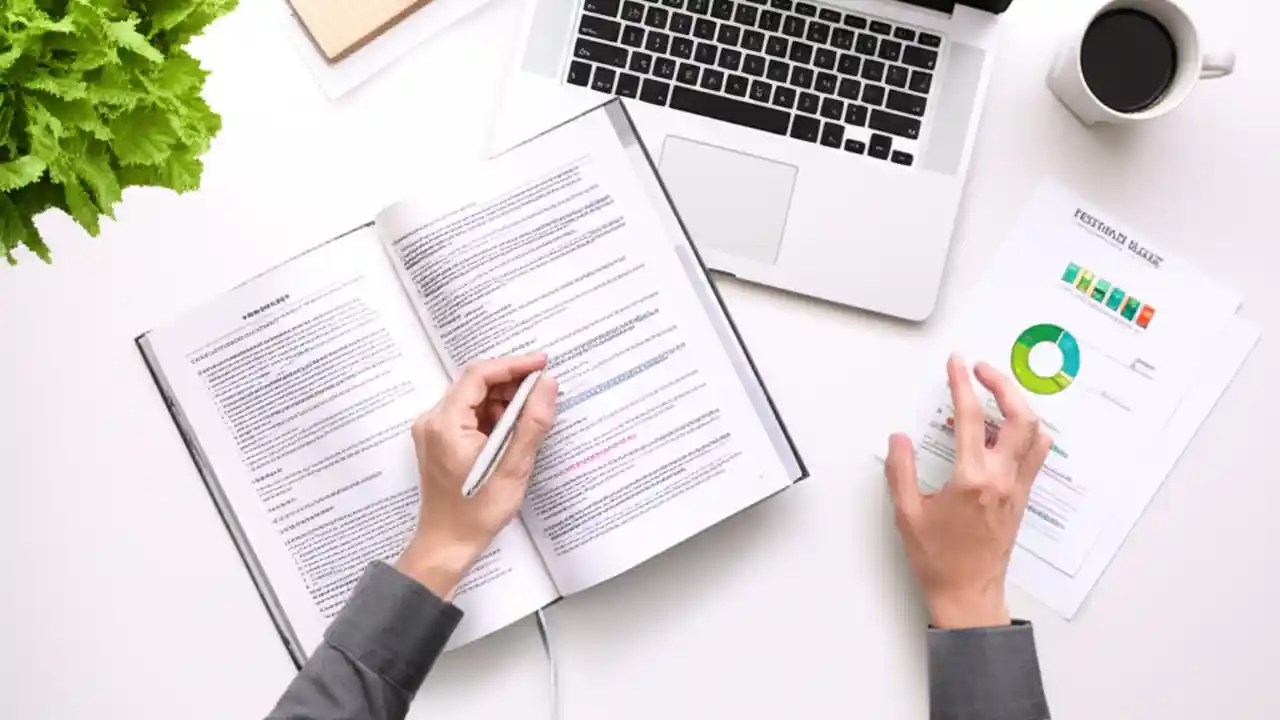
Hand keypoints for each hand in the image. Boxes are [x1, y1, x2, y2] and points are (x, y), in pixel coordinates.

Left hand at [395, 354, 557, 599]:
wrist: (447, 544)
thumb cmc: (476, 513)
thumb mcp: (513, 468)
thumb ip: (532, 424)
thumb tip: (547, 385)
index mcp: (445, 424)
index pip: (479, 375)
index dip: (513, 365)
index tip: (542, 364)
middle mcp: (433, 420)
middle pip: (475, 383)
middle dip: (511, 384)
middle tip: (543, 392)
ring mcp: (433, 430)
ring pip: (473, 398)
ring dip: (503, 401)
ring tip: (529, 419)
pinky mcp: (439, 439)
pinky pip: (468, 414)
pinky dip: (492, 415)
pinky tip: (511, 431)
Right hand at [885, 355, 1051, 628]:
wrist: (967, 594)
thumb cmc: (939, 561)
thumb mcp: (907, 514)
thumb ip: (901, 471)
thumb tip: (899, 439)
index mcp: (972, 480)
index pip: (972, 417)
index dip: (962, 383)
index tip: (957, 364)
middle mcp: (1001, 480)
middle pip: (1020, 417)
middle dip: (1003, 385)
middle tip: (982, 370)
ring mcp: (1017, 488)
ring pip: (1036, 434)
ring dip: (1020, 406)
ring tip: (998, 394)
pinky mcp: (1021, 498)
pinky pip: (1035, 455)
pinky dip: (1027, 432)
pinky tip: (1007, 430)